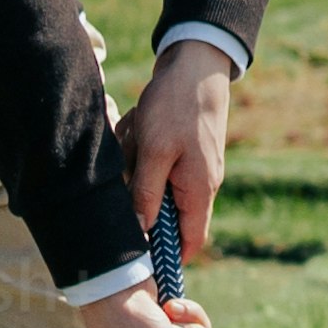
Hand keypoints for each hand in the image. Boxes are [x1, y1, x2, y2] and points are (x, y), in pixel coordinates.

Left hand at [134, 34, 237, 274]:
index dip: (169, 258)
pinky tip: (135, 130)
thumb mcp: (154, 151)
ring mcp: (194, 166)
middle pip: (167, 213)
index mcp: (199, 190)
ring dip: (138, 168)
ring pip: (157, 185)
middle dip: (142, 199)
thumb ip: (146, 194)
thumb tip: (141, 232)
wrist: (196, 63)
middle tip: (126, 171)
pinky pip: (157, 163)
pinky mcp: (185, 149)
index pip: (190, 241)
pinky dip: (141, 152)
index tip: (142, 263)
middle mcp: (201, 183)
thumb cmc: (177, 106)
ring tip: (133, 137)